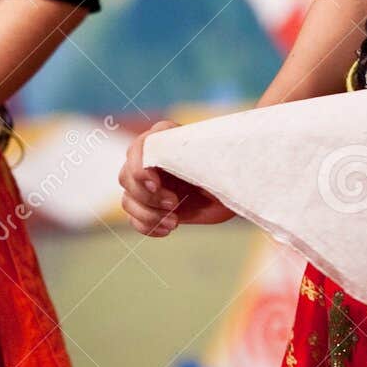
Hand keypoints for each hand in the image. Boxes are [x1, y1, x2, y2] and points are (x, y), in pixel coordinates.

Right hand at [117, 120, 233, 236]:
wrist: (240, 184)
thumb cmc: (231, 164)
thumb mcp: (216, 156)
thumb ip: (196, 154)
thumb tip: (189, 154)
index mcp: (164, 138)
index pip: (137, 148)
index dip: (140, 168)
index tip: (157, 184)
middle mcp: (152, 159)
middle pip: (126, 177)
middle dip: (146, 196)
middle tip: (175, 205)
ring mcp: (150, 184)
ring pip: (128, 200)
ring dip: (148, 215)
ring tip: (175, 221)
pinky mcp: (154, 206)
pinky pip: (135, 218)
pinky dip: (146, 226)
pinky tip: (168, 228)